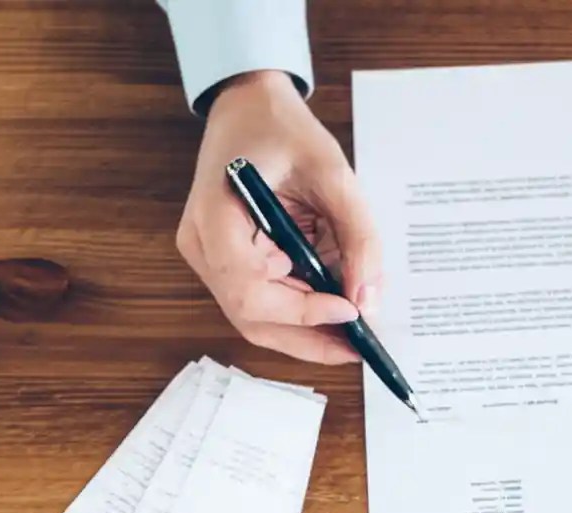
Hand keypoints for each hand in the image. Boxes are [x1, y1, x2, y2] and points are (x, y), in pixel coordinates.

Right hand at [176, 71, 380, 363]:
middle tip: (359, 346)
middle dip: (309, 336)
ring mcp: (209, 256)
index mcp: (216, 216)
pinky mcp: (226, 260)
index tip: (349, 310)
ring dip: (307, 329)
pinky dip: (299, 309)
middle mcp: (202, 245)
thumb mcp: (334, 173)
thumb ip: (358, 237)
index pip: (249, 289)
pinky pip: (262, 299)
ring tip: (353, 331)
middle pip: (251, 317)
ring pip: (257, 317)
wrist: (250, 106)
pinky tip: (333, 307)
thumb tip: (368, 300)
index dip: (301, 311)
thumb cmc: (283, 129)